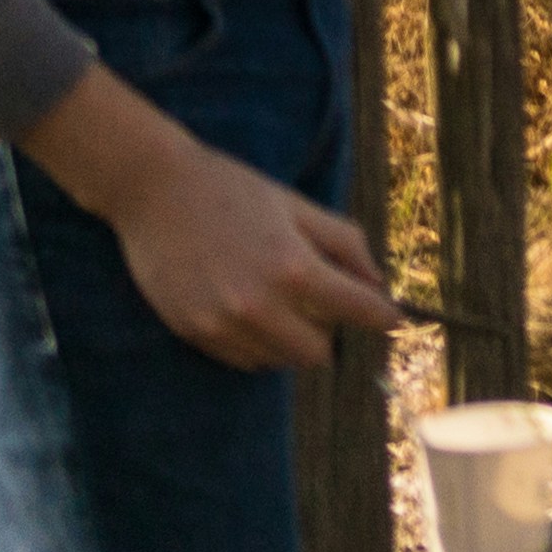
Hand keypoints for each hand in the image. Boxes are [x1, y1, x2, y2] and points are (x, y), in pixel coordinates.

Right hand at [106, 120, 397, 372]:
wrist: (155, 191)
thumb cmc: (232, 190)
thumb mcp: (297, 206)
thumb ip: (344, 243)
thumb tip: (377, 283)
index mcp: (294, 268)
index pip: (358, 312)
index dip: (384, 317)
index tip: (395, 320)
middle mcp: (261, 306)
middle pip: (319, 353)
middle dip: (328, 330)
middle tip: (319, 300)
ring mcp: (225, 325)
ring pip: (280, 360)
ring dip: (291, 339)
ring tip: (278, 298)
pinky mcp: (196, 334)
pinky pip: (244, 360)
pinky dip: (258, 344)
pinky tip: (248, 308)